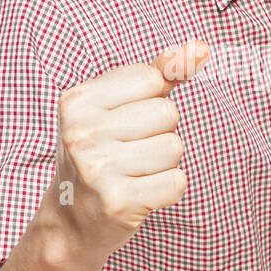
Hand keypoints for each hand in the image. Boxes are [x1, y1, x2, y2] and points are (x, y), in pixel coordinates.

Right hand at [46, 38, 209, 258]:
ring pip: (174, 147)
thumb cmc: (99, 155)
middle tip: (127, 153)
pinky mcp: (119, 202)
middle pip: (167, 113)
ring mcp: (98, 169)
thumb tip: (201, 48)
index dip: (150, 100)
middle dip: (159, 132)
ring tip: (132, 173)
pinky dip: (166, 189)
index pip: (150, 78)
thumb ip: (157, 75)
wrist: (70, 222)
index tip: (123, 123)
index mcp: (77, 101)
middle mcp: (81, 132)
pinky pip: (177, 181)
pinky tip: (139, 194)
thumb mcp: (115, 108)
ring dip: (163, 162)